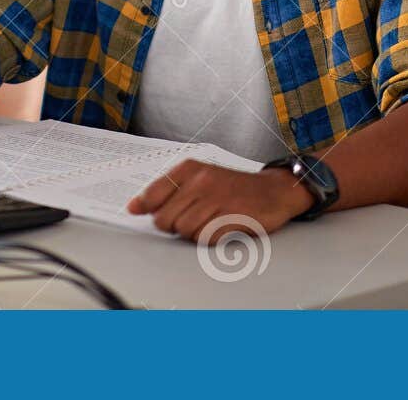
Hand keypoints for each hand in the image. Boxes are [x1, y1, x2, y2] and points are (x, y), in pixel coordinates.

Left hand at [126, 159, 311, 241]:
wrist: (273, 190)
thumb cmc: (232, 187)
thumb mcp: (198, 178)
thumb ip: (166, 190)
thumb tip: (133, 207)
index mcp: (189, 169)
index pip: (152, 195)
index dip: (146, 209)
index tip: (139, 213)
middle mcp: (201, 180)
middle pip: (165, 219)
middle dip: (174, 225)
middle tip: (192, 219)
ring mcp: (217, 198)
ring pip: (184, 231)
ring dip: (195, 232)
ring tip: (210, 221)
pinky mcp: (231, 216)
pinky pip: (206, 238)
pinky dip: (211, 239)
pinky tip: (222, 227)